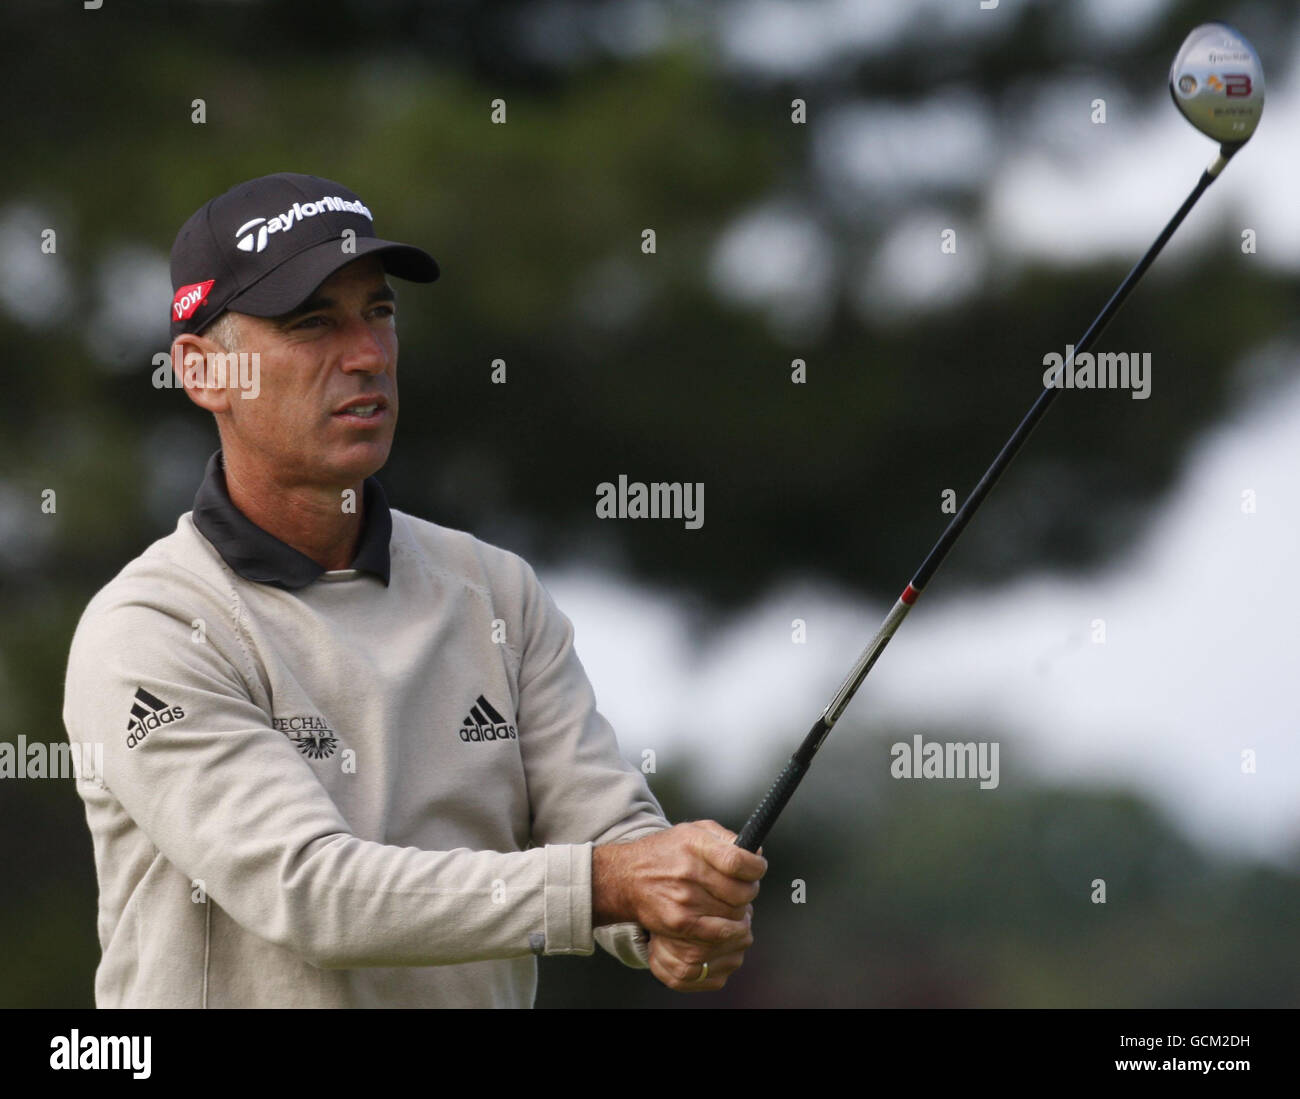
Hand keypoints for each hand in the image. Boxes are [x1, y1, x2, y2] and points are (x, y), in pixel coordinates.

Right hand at [592, 820, 765, 991]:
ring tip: (731, 904)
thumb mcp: (693, 830)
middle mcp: (689, 871)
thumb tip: (756, 853)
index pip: (739, 861)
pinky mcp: (680, 922)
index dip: (757, 868)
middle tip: (743, 888)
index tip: (757, 869)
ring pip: (734, 913)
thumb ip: (727, 837)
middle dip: (749, 891)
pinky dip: (731, 930)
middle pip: (741, 892)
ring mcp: (684, 900)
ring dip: (739, 911)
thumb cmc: (664, 852)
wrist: (627, 877)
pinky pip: (720, 932)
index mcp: (695, 844)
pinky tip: (729, 922)